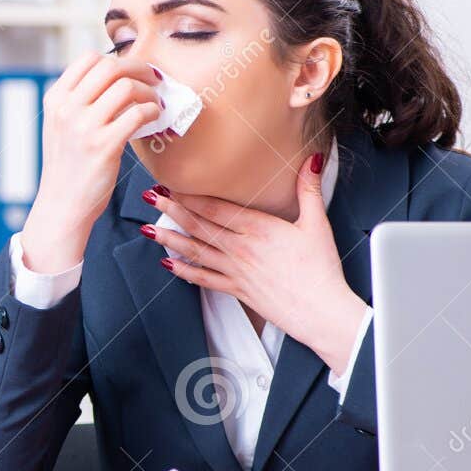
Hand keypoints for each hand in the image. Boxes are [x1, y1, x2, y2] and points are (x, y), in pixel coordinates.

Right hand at [20, 52, 161, 271]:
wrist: (62, 205)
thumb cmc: (67, 167)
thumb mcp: (60, 126)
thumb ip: (78, 101)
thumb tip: (117, 77)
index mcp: (54, 99)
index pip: (88, 59)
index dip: (117, 59)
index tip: (132, 70)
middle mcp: (66, 109)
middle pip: (111, 67)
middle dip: (140, 69)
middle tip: (153, 79)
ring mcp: (84, 127)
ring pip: (127, 87)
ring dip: (149, 91)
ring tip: (155, 103)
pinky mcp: (104, 145)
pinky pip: (138, 113)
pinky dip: (152, 111)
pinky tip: (154, 118)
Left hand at [142, 153, 370, 373]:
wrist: (322, 311)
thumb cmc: (321, 269)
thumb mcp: (317, 225)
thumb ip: (309, 190)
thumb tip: (312, 159)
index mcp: (259, 228)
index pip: (215, 208)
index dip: (190, 196)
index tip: (172, 184)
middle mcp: (241, 249)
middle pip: (199, 226)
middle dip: (172, 210)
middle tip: (151, 197)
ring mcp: (236, 271)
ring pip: (195, 251)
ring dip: (169, 239)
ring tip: (148, 229)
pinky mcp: (236, 290)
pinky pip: (204, 279)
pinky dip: (184, 271)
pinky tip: (168, 263)